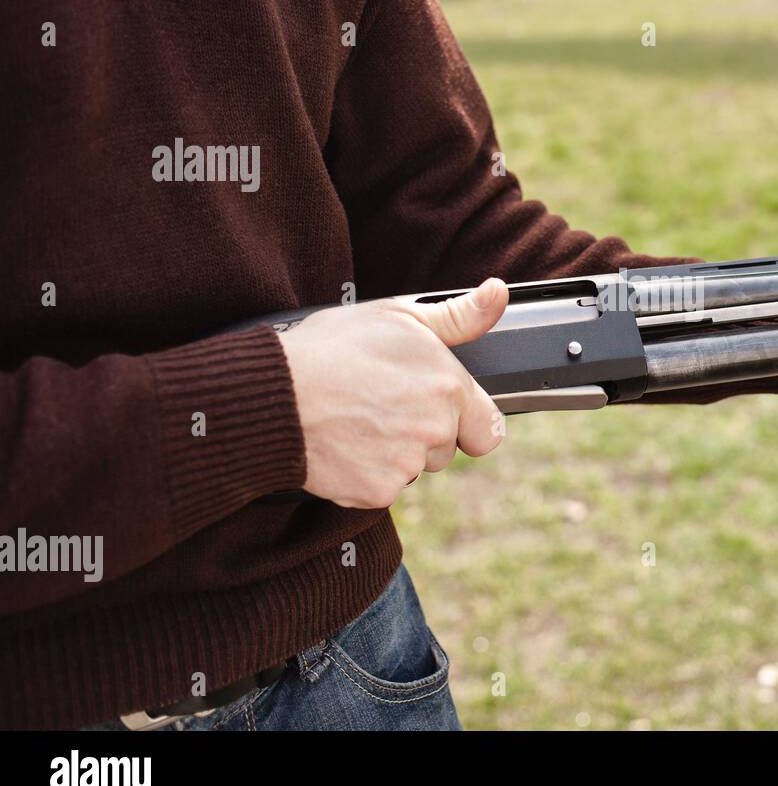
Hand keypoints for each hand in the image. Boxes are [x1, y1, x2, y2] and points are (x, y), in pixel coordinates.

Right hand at [278, 278, 508, 507]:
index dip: (467, 420)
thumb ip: (458, 315)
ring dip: (396, 454)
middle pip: (446, 448)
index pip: (488, 428)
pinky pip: (383, 489)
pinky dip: (366, 474)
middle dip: (424, 433)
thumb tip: (497, 294)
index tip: (441, 412)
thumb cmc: (330, 349)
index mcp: (448, 387)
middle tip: (382, 405)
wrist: (272, 394)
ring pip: (415, 468)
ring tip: (358, 420)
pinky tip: (345, 444)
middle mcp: (435, 429)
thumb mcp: (397, 316)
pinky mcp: (377, 491)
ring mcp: (407, 464)